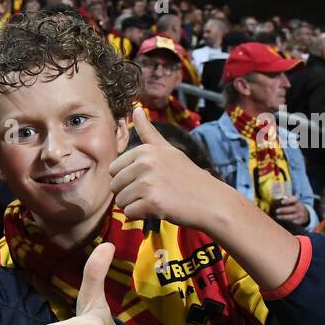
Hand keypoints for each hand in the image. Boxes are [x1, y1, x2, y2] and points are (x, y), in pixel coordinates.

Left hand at [109, 106, 225, 228]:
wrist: (211, 201)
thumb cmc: (187, 177)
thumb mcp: (168, 150)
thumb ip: (148, 132)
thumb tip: (136, 108)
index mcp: (145, 150)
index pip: (113, 170)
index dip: (128, 179)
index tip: (149, 179)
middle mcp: (145, 163)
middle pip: (114, 186)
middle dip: (129, 193)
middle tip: (153, 192)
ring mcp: (148, 182)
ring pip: (120, 200)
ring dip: (135, 205)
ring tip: (157, 200)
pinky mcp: (152, 202)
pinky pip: (129, 213)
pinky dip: (141, 216)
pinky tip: (159, 209)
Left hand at [272, 196, 308, 231]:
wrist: (305, 214)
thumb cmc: (295, 206)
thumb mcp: (294, 202)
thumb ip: (286, 199)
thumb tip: (275, 198)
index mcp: (297, 201)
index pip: (294, 199)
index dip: (288, 200)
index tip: (282, 202)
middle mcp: (300, 207)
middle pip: (292, 208)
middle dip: (284, 210)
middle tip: (277, 211)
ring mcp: (300, 214)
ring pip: (292, 216)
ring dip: (284, 217)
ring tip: (278, 216)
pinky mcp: (299, 221)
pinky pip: (293, 222)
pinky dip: (287, 221)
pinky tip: (282, 221)